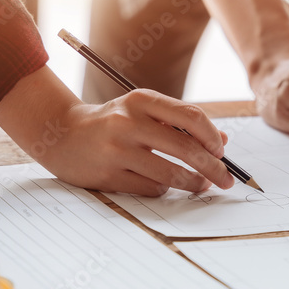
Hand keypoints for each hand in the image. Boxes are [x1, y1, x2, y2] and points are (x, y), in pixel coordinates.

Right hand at [40, 89, 234, 194]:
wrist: (61, 134)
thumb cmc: (113, 122)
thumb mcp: (144, 111)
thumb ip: (181, 123)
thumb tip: (222, 141)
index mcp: (141, 100)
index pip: (191, 117)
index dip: (212, 137)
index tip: (221, 151)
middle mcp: (129, 122)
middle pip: (185, 148)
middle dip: (213, 168)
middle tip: (226, 179)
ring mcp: (117, 150)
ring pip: (170, 173)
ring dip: (193, 183)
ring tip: (202, 186)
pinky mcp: (108, 175)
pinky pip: (150, 187)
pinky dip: (163, 188)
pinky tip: (164, 184)